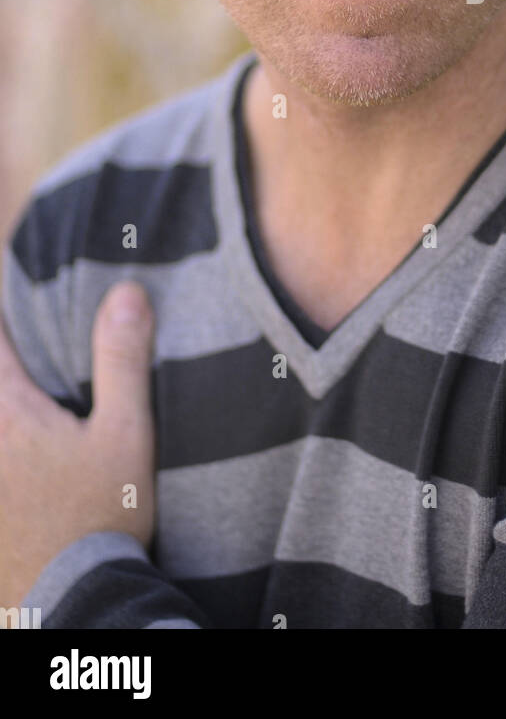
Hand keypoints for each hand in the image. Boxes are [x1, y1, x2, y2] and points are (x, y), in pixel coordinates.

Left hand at [0, 280, 155, 610]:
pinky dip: (2, 428)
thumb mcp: (126, 437)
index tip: (8, 268)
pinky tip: (16, 441)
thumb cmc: (99, 520)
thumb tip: (126, 292)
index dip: (2, 307)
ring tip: (16, 383)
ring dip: (1, 386)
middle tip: (11, 329)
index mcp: (11, 411)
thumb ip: (121, 361)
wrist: (66, 603)